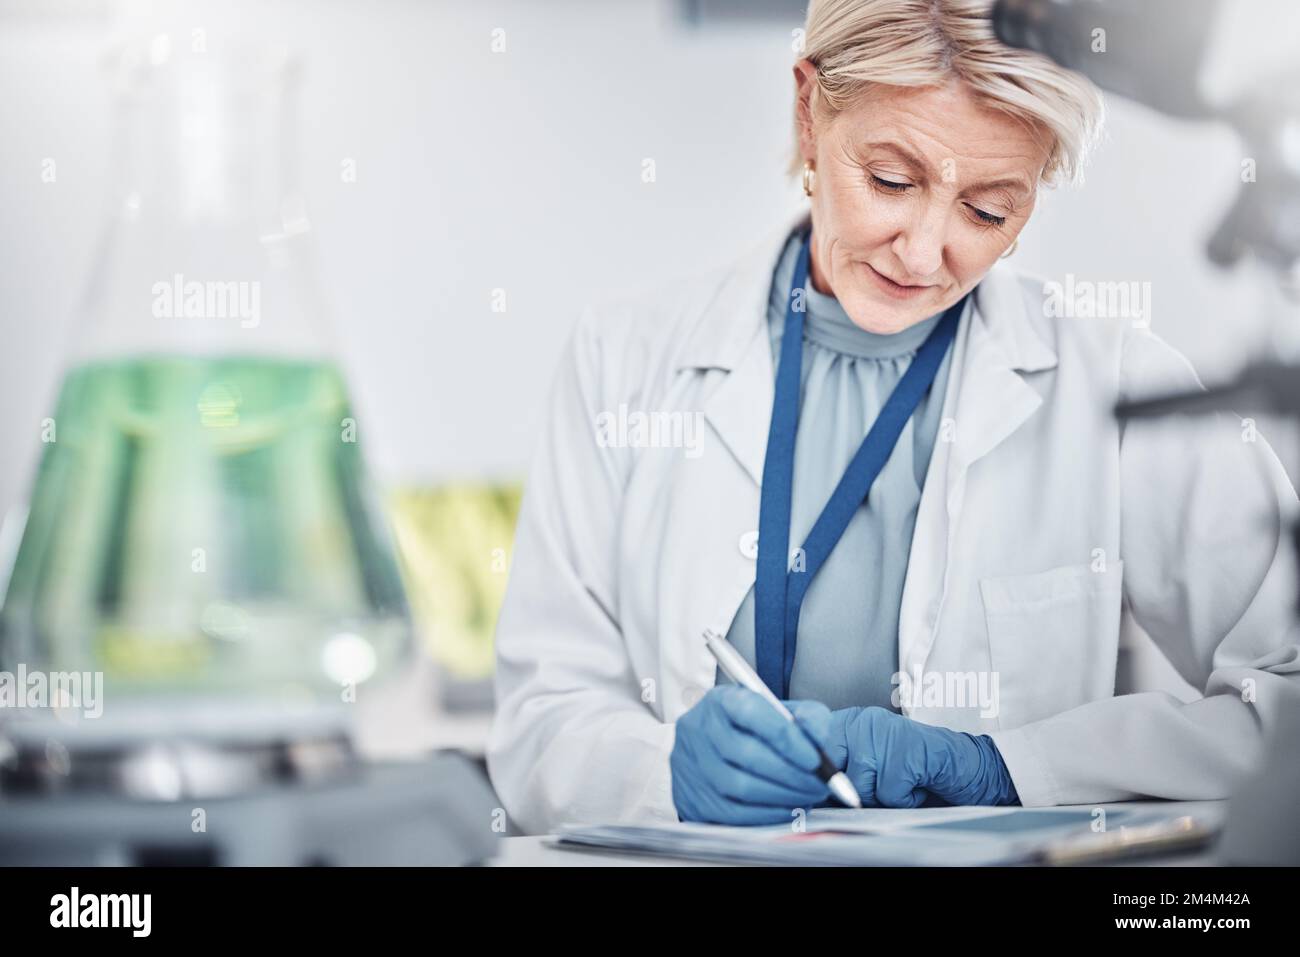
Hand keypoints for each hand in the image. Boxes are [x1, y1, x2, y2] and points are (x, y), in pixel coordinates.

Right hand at [671, 686, 833, 824]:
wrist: (726, 752)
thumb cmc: (764, 731)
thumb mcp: (790, 712)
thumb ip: (811, 719)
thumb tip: (817, 741)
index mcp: (723, 700)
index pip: (752, 712)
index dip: (786, 738)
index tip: (815, 760)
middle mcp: (699, 728)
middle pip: (746, 754)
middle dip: (791, 774)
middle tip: (820, 785)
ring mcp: (690, 765)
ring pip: (740, 786)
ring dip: (782, 796)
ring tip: (808, 796)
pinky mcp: (691, 797)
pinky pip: (733, 813)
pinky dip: (768, 814)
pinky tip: (788, 808)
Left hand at [826, 706, 1018, 807]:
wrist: (961, 764)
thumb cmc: (910, 768)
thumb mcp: (868, 762)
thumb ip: (839, 768)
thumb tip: (809, 787)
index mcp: (850, 720)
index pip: (813, 742)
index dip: (816, 767)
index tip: (824, 781)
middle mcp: (864, 722)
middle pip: (834, 769)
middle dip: (852, 787)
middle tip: (878, 783)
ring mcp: (886, 736)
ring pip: (862, 787)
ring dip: (883, 795)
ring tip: (902, 780)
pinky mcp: (906, 754)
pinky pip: (889, 794)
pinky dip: (905, 799)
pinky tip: (916, 784)